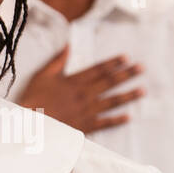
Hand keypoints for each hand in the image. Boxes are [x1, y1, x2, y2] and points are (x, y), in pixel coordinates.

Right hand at [19, 47, 144, 132]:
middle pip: (109, 83)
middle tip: (142, 69)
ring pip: (112, 101)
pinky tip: (129, 117)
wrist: (31, 125)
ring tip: (142, 90)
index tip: (126, 58)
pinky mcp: (84, 126)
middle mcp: (84, 94)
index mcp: (74, 81)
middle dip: (127, 74)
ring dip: (128, 95)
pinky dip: (117, 120)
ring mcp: (86, 111)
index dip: (113, 63)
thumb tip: (68, 45)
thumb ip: (58, 61)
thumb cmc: (34, 99)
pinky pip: (104, 123)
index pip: (98, 69)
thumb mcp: (43, 75)